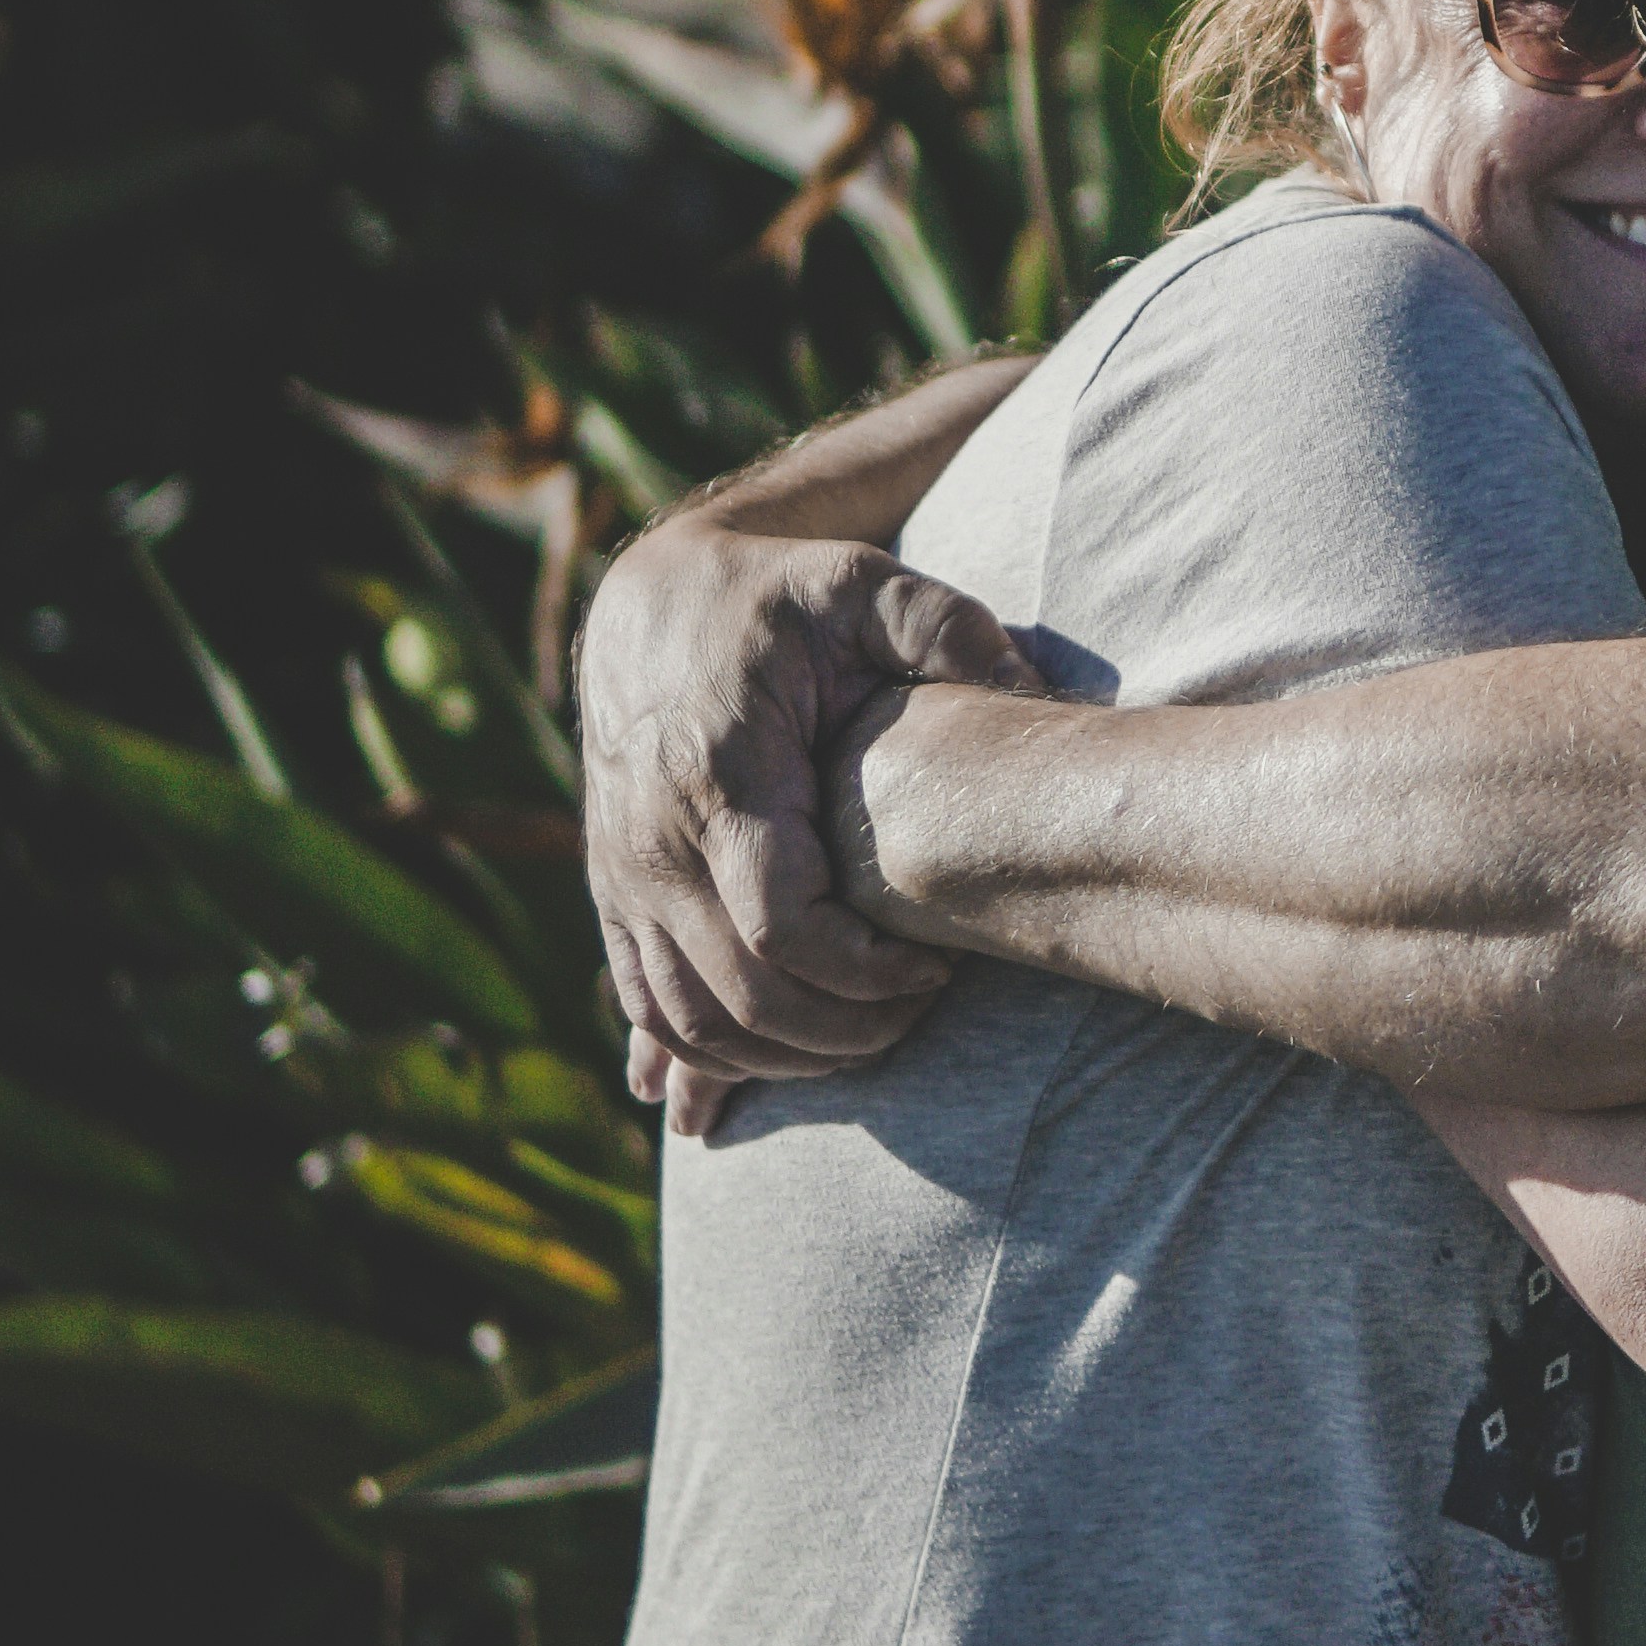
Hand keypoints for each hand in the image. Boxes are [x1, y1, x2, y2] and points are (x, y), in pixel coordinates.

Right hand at [577, 520, 1044, 1134]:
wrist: (648, 604)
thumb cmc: (773, 598)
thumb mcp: (860, 585)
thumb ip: (945, 627)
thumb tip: (1033, 686)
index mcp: (723, 777)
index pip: (784, 928)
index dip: (868, 974)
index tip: (938, 968)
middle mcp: (656, 843)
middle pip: (743, 997)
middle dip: (842, 1032)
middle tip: (920, 1016)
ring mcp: (624, 879)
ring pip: (690, 1022)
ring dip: (780, 1060)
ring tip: (866, 1039)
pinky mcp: (612, 897)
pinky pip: (645, 1008)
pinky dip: (707, 1053)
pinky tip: (777, 1060)